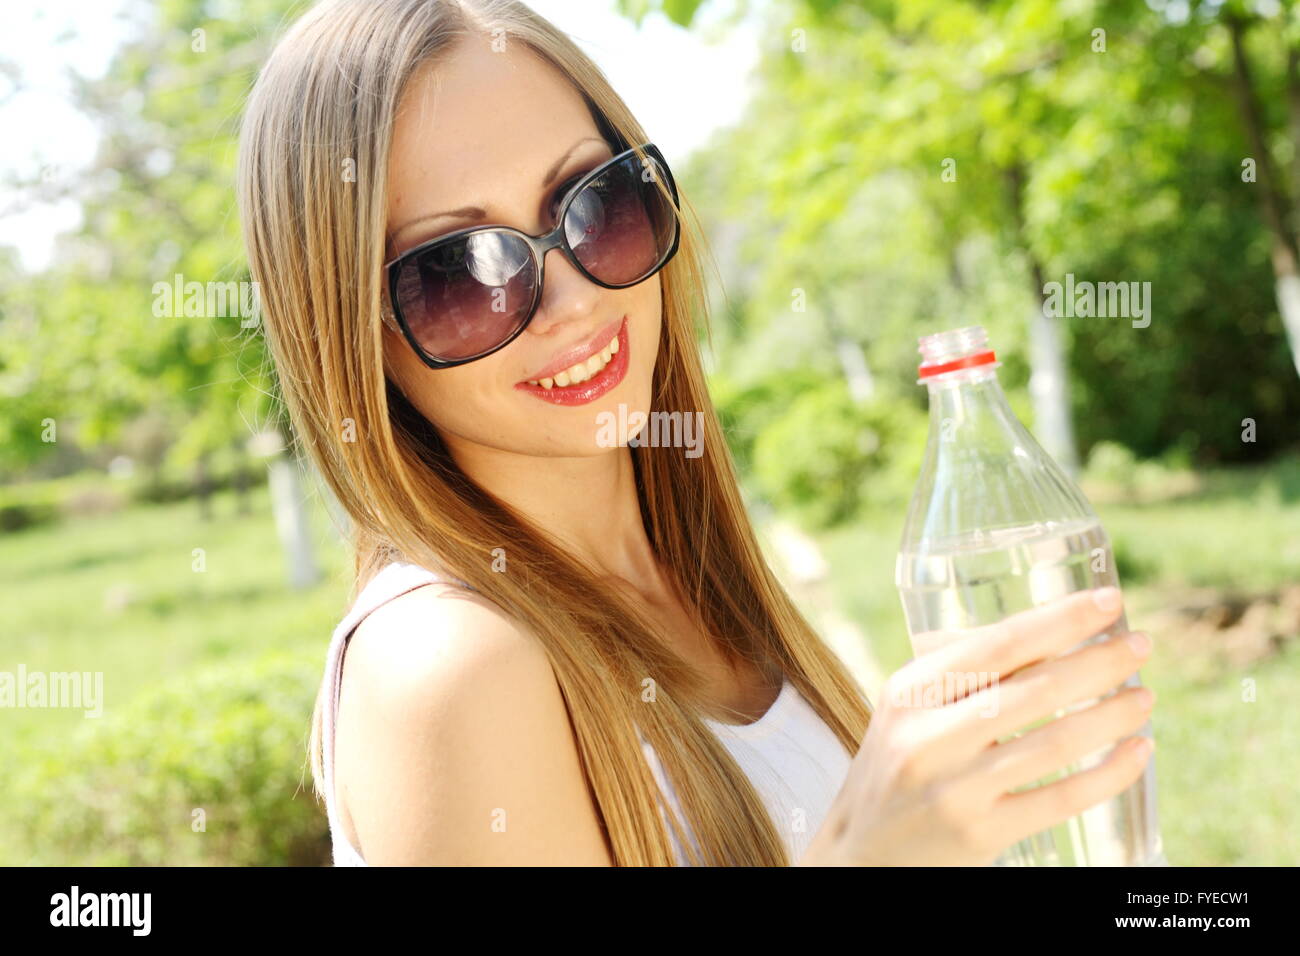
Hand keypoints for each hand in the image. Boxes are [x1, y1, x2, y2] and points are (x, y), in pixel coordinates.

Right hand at [800, 588, 1154, 865]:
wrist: (861, 850)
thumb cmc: (896, 764)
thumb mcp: (907, 709)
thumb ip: (960, 672)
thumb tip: (1048, 631)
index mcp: (911, 692)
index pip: (997, 645)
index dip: (1059, 620)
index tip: (1107, 601)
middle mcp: (929, 737)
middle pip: (1033, 690)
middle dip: (1098, 662)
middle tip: (1140, 644)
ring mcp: (956, 789)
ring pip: (1054, 744)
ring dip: (1111, 715)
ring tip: (1146, 696)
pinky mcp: (981, 834)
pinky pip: (1060, 799)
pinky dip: (1108, 774)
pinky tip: (1137, 752)